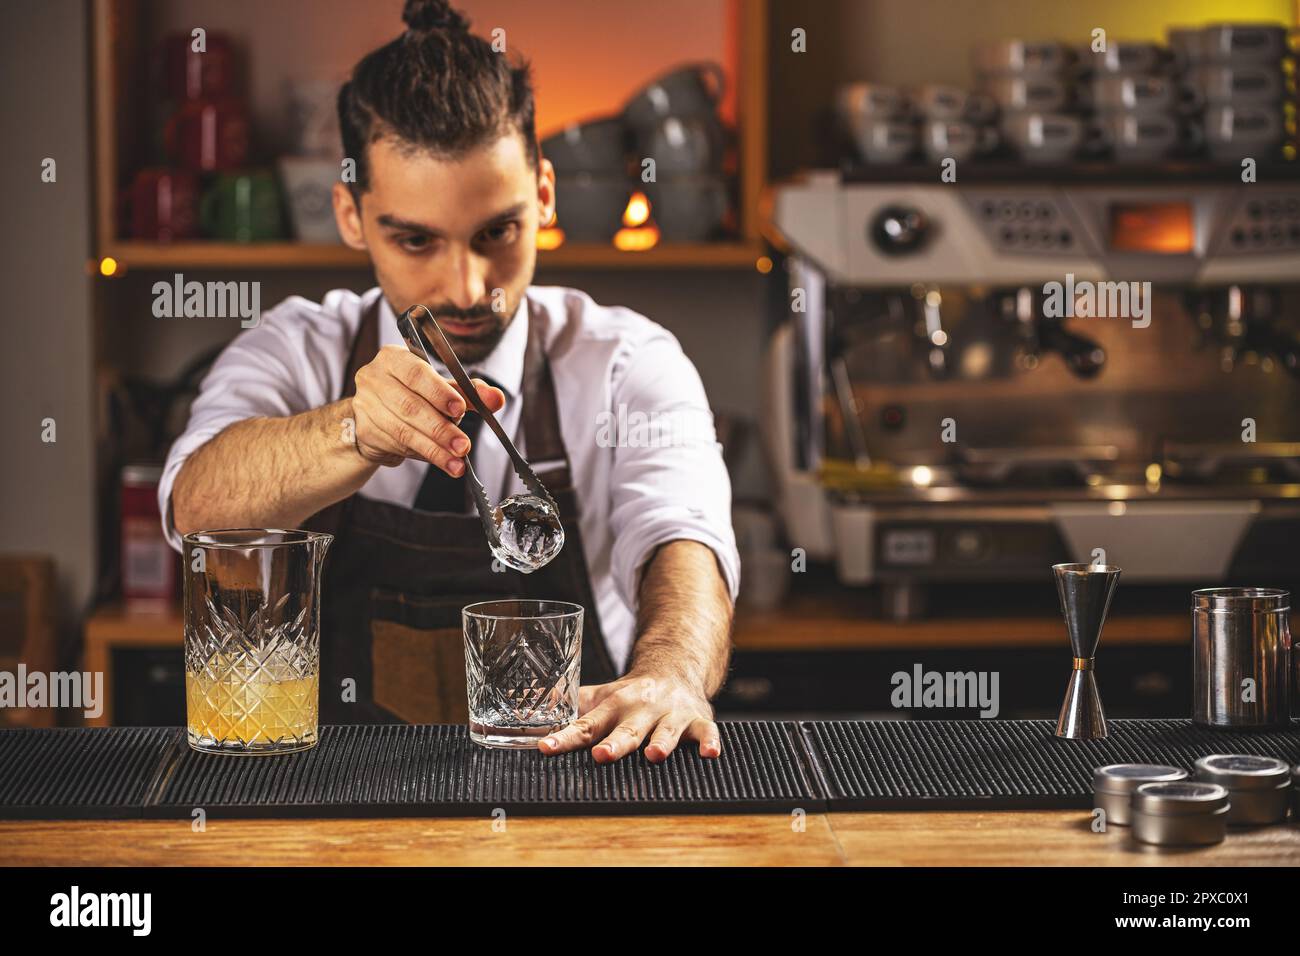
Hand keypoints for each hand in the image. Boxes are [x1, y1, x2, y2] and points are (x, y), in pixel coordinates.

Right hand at [351, 344, 504, 473]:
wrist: (378, 414)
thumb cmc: (415, 394)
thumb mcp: (442, 389)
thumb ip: (469, 392)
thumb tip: (497, 399)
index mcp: (394, 358)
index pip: (416, 373)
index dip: (439, 392)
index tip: (460, 409)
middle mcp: (373, 378)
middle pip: (410, 406)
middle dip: (441, 429)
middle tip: (463, 445)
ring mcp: (365, 405)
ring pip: (403, 431)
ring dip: (434, 449)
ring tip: (456, 462)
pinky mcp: (364, 430)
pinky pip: (397, 445)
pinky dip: (421, 454)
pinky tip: (439, 460)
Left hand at [539, 671, 722, 762]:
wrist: (675, 669)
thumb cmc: (631, 694)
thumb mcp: (599, 696)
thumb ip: (569, 707)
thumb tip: (529, 711)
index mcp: (613, 706)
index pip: (585, 725)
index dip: (564, 737)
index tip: (546, 748)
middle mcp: (641, 709)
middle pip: (626, 729)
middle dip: (616, 743)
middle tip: (602, 755)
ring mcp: (670, 714)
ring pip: (666, 730)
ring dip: (661, 742)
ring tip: (654, 755)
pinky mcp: (698, 719)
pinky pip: (706, 732)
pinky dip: (710, 742)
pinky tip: (710, 754)